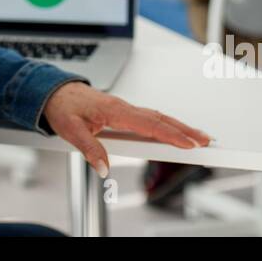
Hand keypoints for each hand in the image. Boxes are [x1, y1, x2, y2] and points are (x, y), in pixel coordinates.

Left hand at [41, 82, 210, 178]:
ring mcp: (125, 108)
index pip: (148, 123)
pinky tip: (174, 130)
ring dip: (179, 126)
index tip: (188, 143)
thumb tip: (104, 168)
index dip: (170, 134)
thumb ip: (90, 149)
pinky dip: (166, 123)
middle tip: (206, 140)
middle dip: (185, 129)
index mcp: (115, 110)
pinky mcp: (124, 111)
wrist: (54, 92)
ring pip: (157, 117)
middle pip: (160, 118)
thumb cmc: (63, 107)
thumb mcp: (71, 131)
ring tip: (198, 137)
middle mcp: (124, 107)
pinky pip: (150, 117)